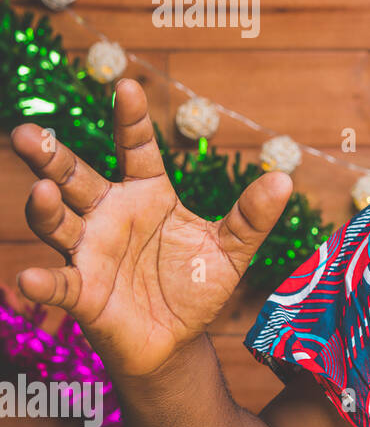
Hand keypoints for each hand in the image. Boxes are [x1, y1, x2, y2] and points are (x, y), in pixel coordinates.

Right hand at [8, 78, 292, 377]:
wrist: (178, 340)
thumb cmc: (196, 286)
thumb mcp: (233, 250)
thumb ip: (252, 217)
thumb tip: (284, 179)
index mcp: (148, 194)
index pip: (136, 147)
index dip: (131, 119)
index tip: (127, 86)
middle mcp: (111, 214)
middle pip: (75, 176)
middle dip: (51, 155)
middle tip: (28, 133)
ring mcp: (91, 251)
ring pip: (58, 221)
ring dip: (45, 207)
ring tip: (43, 191)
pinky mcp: (83, 292)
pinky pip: (59, 282)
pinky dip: (42, 281)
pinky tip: (29, 277)